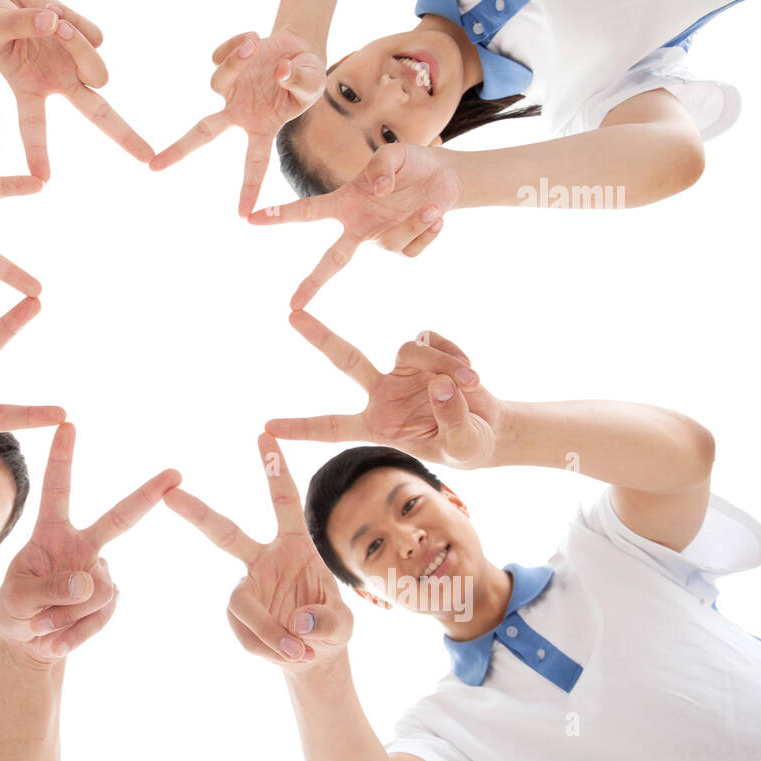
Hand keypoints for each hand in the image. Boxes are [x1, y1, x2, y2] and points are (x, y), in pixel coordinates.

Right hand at [0, 0, 153, 179]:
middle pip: (99, 113)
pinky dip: (76, 20)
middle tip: (147, 156)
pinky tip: (57, 14)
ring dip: (78, 45)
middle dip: (124, 134)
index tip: (42, 180)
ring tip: (51, 22)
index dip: (38, 151)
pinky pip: (95, 36)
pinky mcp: (89, 39)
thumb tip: (53, 23)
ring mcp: (77, 64)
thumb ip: (19, 25)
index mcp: (30, 90)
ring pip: (99, 68)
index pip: (33, 126)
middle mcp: (59, 84)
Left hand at [0, 422, 180, 664]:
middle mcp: (81, 545)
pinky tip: (59, 636)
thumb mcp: (15, 602)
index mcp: (51, 533)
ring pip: (98, 590)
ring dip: (66, 615)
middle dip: (148, 494)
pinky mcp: (111, 600)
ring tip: (44, 623)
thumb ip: (47, 590)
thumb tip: (89, 584)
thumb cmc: (14, 613)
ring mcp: (99, 573)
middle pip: (119, 518)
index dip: (61, 457)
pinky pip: (103, 615)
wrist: (29, 647)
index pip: (57, 489)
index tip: (67, 422)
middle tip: (175, 475)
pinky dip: (76, 632)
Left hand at [150, 30, 324, 217]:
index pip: (255, 163)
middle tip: (154, 168)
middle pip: (204, 132)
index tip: (241, 216)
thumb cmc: (305, 76)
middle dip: (180, 149)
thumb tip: (279, 72)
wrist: (297, 47)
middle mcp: (238, 113)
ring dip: (235, 62)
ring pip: (217, 81)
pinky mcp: (224, 63)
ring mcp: (229, 89)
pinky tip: (254, 39)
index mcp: (261, 128)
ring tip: (256, 44)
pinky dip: (237, 44)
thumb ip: (301, 81)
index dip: (248, 188)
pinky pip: (222, 55)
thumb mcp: (313, 82)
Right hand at [164, 432, 351, 668]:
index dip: (275, 469)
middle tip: (170, 493)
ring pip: (243, 603)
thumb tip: (297, 623)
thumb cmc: (328, 631)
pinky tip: (287, 653)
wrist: (310, 660)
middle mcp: (263, 559)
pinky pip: (245, 632)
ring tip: (296, 651)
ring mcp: (245, 586)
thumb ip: (328, 623)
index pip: (284, 501)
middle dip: (197, 512)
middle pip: (224, 532)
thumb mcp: (342, 628)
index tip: (263, 434)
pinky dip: (268, 648)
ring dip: (270, 630)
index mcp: (295, 545)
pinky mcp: (235, 615)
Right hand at [250, 143, 463, 307]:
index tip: (252, 219)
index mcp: (346, 203)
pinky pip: (412, 249)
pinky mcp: (403, 249)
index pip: (308, 211)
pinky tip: (436, 217)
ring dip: (415, 222)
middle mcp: (358, 226)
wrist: (445, 179)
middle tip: (294, 303)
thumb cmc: (411, 163)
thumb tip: (375, 189)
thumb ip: (381, 166)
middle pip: (331, 260)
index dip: (280, 214)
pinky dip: (428, 232)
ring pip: (393, 242)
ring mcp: (380, 240)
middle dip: (313, 281)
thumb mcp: (395, 153)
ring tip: (431, 205)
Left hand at [266, 310, 503, 468]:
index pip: (332, 427)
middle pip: (345, 359)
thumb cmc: (468, 446)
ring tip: (471, 382)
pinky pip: (430, 339)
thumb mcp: (461, 446)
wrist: (491, 429)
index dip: (302, 427)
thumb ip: (450, 418)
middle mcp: (382, 394)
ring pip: (407, 348)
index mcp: (376, 425)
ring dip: (440, 362)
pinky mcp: (426, 352)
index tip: (268, 426)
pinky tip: (471, 372)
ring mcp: (402, 371)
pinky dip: (452, 353)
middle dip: (319, 336)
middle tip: (291, 314)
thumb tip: (439, 383)